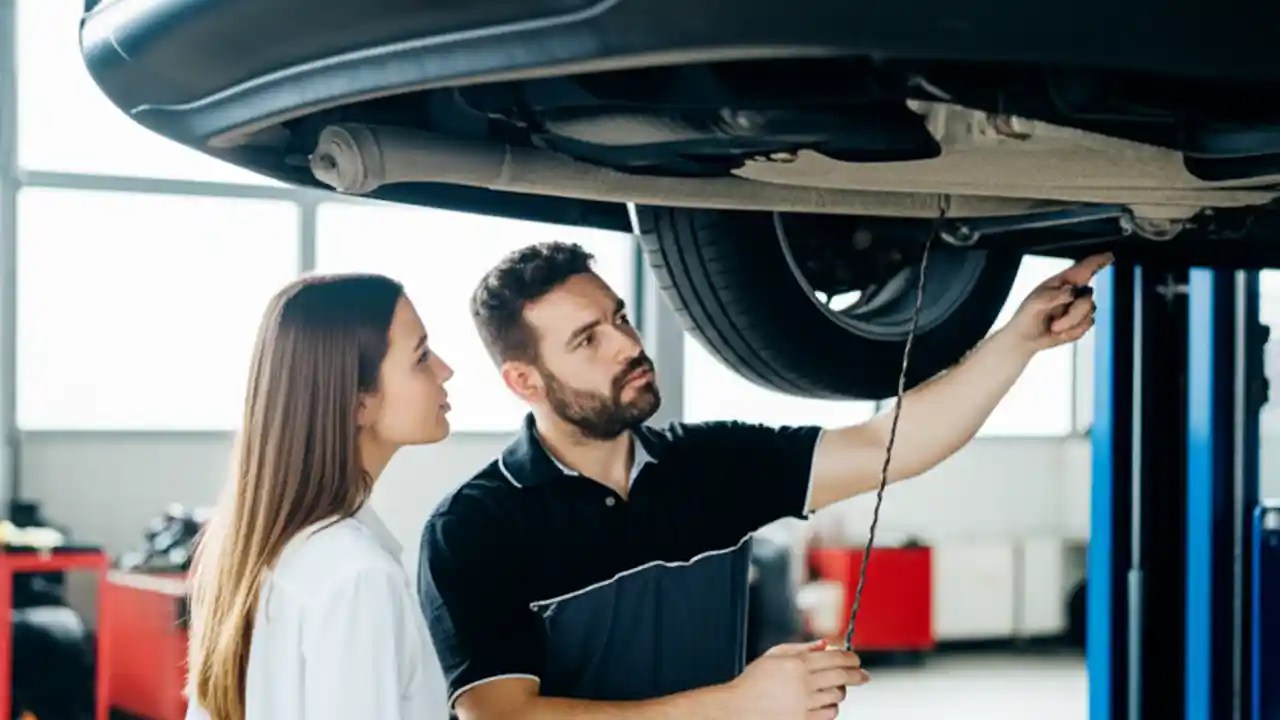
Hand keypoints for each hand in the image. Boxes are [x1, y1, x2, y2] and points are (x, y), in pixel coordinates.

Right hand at [724, 639, 869, 719]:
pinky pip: (829, 713)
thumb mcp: (773, 656)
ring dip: (841, 690)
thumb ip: (801, 648)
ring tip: (837, 688)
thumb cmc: (754, 681)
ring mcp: (805, 703)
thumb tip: (826, 644)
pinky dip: (831, 707)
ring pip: (837, 695)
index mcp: (796, 663)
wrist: (738, 708)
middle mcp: (803, 683)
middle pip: (842, 676)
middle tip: (863, 675)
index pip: (835, 657)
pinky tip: (826, 702)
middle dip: (857, 674)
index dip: (850, 657)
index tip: (856, 659)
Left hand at [1003, 252, 1113, 352]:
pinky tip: (1060, 331)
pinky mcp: (1082, 321)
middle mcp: (1074, 292)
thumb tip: (1071, 291)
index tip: (1110, 255)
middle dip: (1072, 313)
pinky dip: (1071, 332)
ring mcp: (1080, 307)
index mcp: (1062, 282)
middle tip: (1053, 322)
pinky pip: (1086, 326)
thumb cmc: (1028, 315)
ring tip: (1053, 326)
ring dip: (1068, 324)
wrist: (1027, 338)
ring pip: (1088, 313)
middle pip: (1088, 297)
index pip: (1083, 268)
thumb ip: (1053, 296)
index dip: (1098, 261)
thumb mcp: (1035, 303)